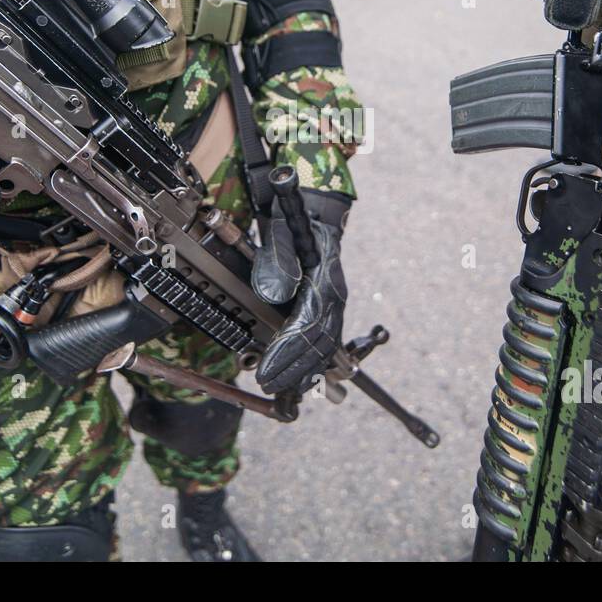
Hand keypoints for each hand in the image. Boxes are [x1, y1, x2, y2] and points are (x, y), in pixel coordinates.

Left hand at [251, 190, 349, 393]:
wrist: (316, 216)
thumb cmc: (296, 223)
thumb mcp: (283, 231)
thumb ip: (277, 260)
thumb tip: (273, 294)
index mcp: (324, 279)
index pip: (307, 323)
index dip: (286, 349)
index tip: (267, 368)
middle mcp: (334, 296)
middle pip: (319, 341)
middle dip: (292, 366)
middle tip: (267, 382)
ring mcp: (335, 304)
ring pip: (325, 345)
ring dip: (302, 369)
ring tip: (279, 385)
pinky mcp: (329, 309)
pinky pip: (326, 342)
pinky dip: (313, 363)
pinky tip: (300, 378)